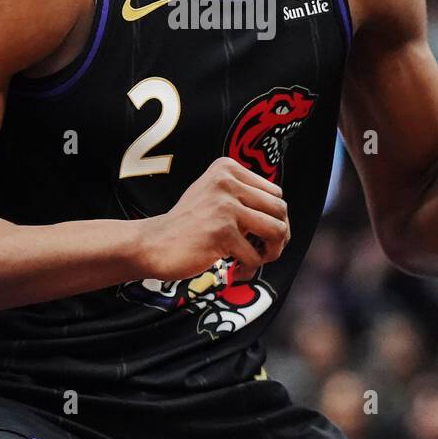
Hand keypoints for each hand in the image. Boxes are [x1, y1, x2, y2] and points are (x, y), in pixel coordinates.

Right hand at [135, 157, 289, 280]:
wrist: (153, 243)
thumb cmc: (188, 225)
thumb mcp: (215, 196)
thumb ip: (245, 196)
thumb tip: (284, 217)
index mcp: (227, 168)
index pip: (275, 192)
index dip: (274, 216)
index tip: (258, 234)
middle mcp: (227, 181)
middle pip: (280, 210)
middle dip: (279, 236)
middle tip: (262, 251)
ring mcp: (225, 206)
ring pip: (277, 230)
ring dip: (271, 252)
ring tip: (254, 260)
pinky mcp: (222, 232)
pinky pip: (256, 256)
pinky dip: (249, 269)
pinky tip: (234, 270)